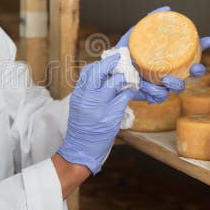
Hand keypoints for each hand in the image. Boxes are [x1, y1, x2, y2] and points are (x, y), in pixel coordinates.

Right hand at [57, 54, 136, 174]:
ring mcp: (100, 106)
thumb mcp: (79, 107)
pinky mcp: (111, 115)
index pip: (88, 71)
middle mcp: (87, 97)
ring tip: (129, 79)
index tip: (108, 62)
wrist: (80, 150)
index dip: (100, 64)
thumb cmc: (82, 129)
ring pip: (116, 81)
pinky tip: (131, 92)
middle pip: (100, 70)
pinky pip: (125, 96)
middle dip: (112, 62)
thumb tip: (103, 79)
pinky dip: (130, 92)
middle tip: (121, 59)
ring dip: (125, 78)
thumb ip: (88, 93)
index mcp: (78, 94)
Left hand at [116, 7, 209, 102]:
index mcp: (168, 57)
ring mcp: (162, 84)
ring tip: (167, 79)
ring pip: (178, 87)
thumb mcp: (134, 35)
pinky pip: (160, 97)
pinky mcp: (152, 96)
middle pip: (191, 72)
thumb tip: (166, 7)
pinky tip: (148, 89)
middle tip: (195, 67)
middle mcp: (169, 71)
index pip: (190, 52)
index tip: (209, 39)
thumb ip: (148, 22)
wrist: (108, 72)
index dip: (202, 46)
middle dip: (198, 70)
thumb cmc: (124, 53)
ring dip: (177, 84)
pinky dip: (155, 93)